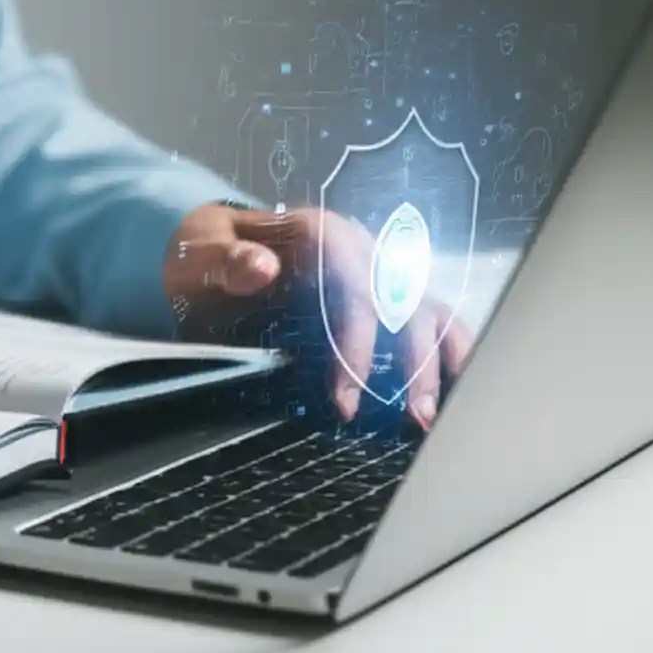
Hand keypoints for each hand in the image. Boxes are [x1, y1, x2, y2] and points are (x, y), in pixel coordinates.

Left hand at [164, 203, 472, 429]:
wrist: (210, 248)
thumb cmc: (205, 253)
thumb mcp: (201, 252)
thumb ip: (226, 260)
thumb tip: (261, 268)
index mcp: (320, 234)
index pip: (356, 289)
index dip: (358, 344)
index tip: (347, 397)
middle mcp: (358, 250)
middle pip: (405, 303)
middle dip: (416, 362)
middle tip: (416, 417)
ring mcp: (373, 274)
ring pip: (428, 311)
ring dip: (441, 361)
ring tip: (439, 415)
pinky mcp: (378, 299)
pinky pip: (425, 322)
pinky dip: (443, 356)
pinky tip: (451, 393)